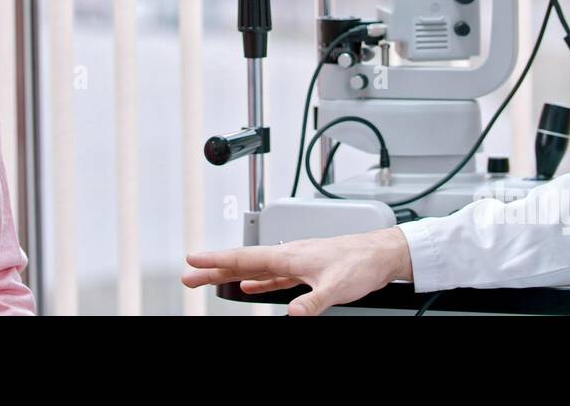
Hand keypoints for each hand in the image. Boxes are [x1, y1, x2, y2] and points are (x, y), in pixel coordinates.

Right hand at [181, 227, 413, 315]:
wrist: (381, 253)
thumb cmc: (361, 262)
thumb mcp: (336, 286)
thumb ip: (312, 301)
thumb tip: (291, 315)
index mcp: (290, 254)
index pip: (246, 257)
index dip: (217, 260)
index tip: (193, 260)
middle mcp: (289, 255)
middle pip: (243, 263)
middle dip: (214, 269)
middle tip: (189, 275)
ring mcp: (295, 262)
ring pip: (255, 269)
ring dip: (232, 276)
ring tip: (210, 281)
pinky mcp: (305, 271)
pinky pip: (273, 277)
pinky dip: (258, 283)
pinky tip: (248, 289)